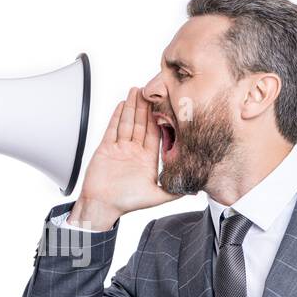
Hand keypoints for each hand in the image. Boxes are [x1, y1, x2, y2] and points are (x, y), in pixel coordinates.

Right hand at [70, 86, 178, 230]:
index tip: (164, 105)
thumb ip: (174, 192)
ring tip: (136, 91)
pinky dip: (117, 116)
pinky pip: (113, 129)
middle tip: (150, 90)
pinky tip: (122, 105)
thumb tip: (194, 191)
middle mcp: (134, 152)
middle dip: (145, 107)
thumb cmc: (126, 203)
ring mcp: (120, 149)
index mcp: (147, 160)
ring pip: (128, 123)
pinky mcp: (106, 148)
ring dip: (132, 107)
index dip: (159, 119)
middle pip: (141, 124)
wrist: (101, 206)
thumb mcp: (156, 197)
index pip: (155, 134)